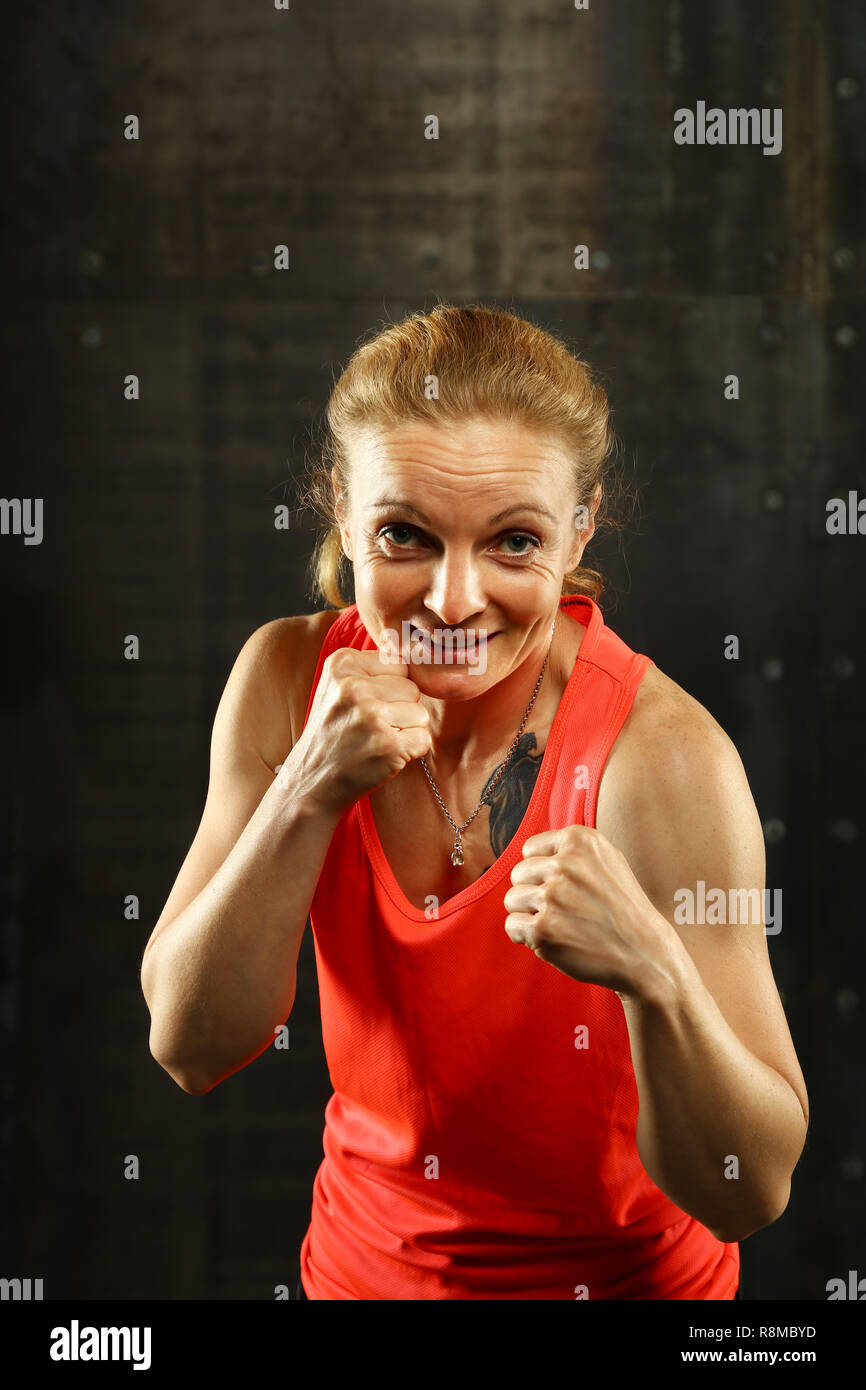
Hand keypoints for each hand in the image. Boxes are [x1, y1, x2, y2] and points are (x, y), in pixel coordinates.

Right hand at [290, 645, 431, 815]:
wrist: (311, 782)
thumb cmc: (333, 733)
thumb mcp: (338, 687)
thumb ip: (373, 667)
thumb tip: (421, 649)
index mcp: (342, 663)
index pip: (399, 665)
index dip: (391, 690)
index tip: (367, 706)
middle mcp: (354, 686)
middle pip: (413, 688)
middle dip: (400, 710)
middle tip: (370, 728)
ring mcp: (371, 716)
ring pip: (421, 714)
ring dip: (406, 731)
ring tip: (375, 741)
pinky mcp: (387, 745)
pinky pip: (423, 739)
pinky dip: (411, 751)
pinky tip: (383, 755)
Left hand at [502, 825, 679, 1000]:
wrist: (644, 953)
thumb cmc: (623, 908)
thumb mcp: (607, 859)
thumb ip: (571, 850)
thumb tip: (530, 852)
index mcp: (579, 839)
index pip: (530, 850)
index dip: (544, 872)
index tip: (566, 889)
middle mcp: (564, 864)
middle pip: (518, 874)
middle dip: (535, 893)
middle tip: (564, 911)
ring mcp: (552, 896)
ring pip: (512, 899)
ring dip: (529, 915)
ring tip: (559, 925)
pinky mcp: (543, 929)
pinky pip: (512, 926)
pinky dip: (525, 936)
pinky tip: (552, 940)